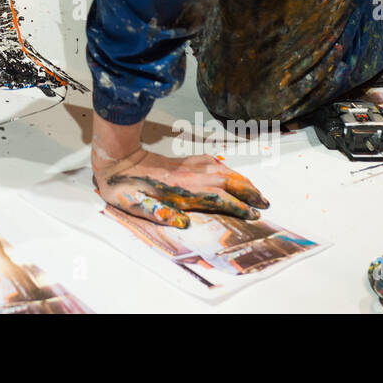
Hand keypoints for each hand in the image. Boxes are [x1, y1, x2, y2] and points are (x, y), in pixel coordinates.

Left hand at [93, 146, 269, 227]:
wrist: (117, 160)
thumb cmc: (125, 188)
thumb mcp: (135, 205)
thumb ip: (159, 213)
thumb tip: (183, 223)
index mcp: (180, 190)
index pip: (216, 199)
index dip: (236, 206)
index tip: (253, 214)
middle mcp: (188, 176)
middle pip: (226, 182)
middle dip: (248, 192)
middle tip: (265, 203)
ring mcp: (187, 165)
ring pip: (222, 170)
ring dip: (241, 180)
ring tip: (256, 190)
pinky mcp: (183, 159)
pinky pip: (211, 161)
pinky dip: (226, 167)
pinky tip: (231, 172)